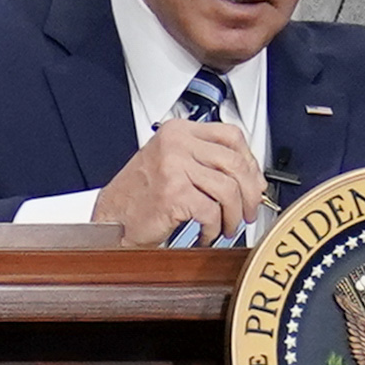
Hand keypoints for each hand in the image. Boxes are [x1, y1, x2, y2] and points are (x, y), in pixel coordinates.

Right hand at [96, 117, 266, 246]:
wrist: (111, 221)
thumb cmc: (139, 197)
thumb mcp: (172, 165)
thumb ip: (207, 163)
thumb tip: (250, 178)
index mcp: (178, 131)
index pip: (231, 136)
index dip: (250, 162)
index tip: (253, 183)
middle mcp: (176, 144)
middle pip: (236, 162)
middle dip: (249, 193)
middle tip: (248, 212)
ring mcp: (174, 166)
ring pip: (228, 189)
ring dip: (233, 215)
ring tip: (226, 227)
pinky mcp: (174, 193)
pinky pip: (212, 211)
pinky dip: (214, 228)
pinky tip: (207, 233)